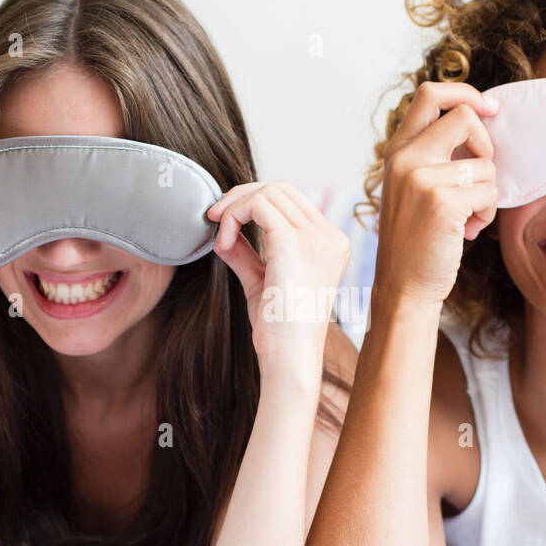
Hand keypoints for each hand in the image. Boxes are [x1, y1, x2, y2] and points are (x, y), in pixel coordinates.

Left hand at [207, 182, 349, 379]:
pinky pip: (257, 206)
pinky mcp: (294, 243)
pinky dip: (234, 217)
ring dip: (235, 207)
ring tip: (220, 237)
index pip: (292, 200)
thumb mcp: (261, 282)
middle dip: (241, 196)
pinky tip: (223, 243)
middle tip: (214, 218)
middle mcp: (329, 237)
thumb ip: (247, 254)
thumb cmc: (278, 330)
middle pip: (281, 188)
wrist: (289, 357)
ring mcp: (315, 238)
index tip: (225, 222)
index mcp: (331, 244)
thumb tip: (225, 233)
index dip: (254, 201)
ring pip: (268, 192)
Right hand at [376, 82, 498, 304]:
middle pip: (464, 116)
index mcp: (397, 150)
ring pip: (484, 163)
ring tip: (467, 218)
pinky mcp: (441, 202)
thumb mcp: (414, 187)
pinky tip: (467, 232)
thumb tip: (480, 122)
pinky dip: (486, 214)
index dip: (466, 93)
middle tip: (480, 174)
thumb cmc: (417, 240)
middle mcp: (405, 158)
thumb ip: (434, 154)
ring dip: (487, 194)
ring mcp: (421, 178)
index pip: (430, 94)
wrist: (403, 286)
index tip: (489, 108)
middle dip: (485, 144)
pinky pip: (488, 192)